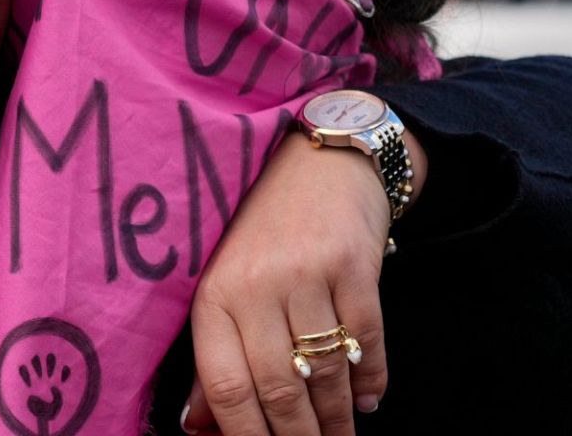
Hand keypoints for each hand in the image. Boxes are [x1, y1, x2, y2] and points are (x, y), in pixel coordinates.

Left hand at [182, 131, 424, 434]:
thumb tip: (201, 426)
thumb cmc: (261, 232)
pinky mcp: (355, 265)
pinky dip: (370, 379)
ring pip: (325, 372)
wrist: (318, 161)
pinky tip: (366, 399)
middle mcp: (257, 284)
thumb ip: (215, 355)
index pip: (225, 385)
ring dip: (336, 418)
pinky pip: (367, 341)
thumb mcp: (224, 284)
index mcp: (214, 294)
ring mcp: (308, 273)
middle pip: (279, 388)